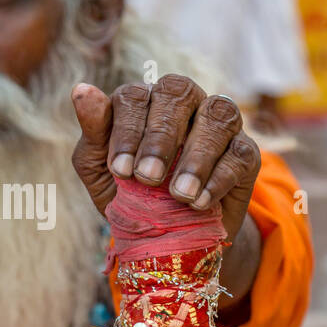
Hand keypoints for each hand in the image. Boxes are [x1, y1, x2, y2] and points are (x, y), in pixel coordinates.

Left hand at [70, 74, 261, 241]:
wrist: (166, 236)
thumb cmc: (129, 192)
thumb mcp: (101, 168)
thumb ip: (94, 130)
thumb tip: (81, 90)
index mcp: (145, 100)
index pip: (136, 95)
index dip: (128, 130)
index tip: (120, 170)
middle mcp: (184, 102)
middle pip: (179, 93)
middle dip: (160, 137)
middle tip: (147, 178)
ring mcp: (218, 124)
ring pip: (217, 115)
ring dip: (196, 156)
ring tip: (179, 194)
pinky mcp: (246, 152)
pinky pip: (240, 152)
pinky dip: (219, 177)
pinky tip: (199, 201)